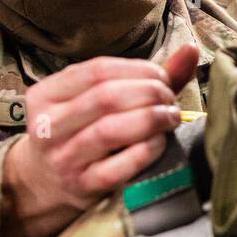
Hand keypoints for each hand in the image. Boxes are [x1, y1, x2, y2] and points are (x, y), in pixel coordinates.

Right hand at [0, 46, 199, 236]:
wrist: (46, 185)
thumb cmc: (82, 133)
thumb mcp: (95, 101)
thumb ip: (144, 77)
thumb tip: (191, 50)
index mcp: (45, 94)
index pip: (97, 70)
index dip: (139, 70)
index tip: (162, 78)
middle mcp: (47, 125)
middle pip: (106, 97)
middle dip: (149, 93)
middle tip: (170, 100)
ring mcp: (62, 158)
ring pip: (110, 130)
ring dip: (151, 119)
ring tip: (171, 118)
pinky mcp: (82, 187)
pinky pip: (118, 167)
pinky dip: (146, 150)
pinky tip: (160, 143)